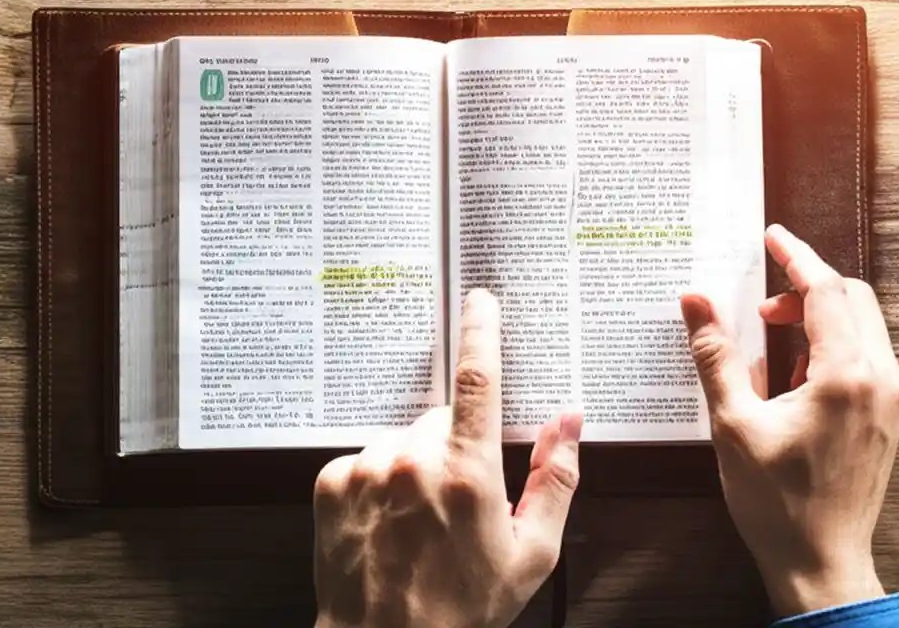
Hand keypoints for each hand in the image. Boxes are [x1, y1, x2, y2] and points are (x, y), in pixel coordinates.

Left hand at [313, 289, 583, 627]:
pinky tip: (387, 522)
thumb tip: (568, 423)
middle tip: (458, 502)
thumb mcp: (531, 554)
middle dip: (455, 447)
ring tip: (418, 523)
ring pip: (402, 440)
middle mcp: (412, 461)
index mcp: (467, 473)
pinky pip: (365, 458)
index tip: (480, 300)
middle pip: (442, 420)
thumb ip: (556, 479)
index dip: (482, 331)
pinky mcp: (330, 482)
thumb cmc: (461, 609)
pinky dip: (378, 479)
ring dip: (413, 465)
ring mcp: (366, 469)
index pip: (478, 380)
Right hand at [680, 224, 898, 617]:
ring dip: (818, 320)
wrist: (822, 564)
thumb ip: (715, 356)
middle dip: (804, 289)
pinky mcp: (889, 415)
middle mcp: (882, 379)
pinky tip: (793, 381)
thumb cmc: (779, 505)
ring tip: (771, 353)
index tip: (772, 235)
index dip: (796, 256)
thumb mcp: (735, 425)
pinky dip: (831, 348)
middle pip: (852, 298)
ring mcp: (892, 398)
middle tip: (759, 310)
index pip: (826, 290)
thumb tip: (695, 303)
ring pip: (862, 325)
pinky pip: (865, 357)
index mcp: (847, 375)